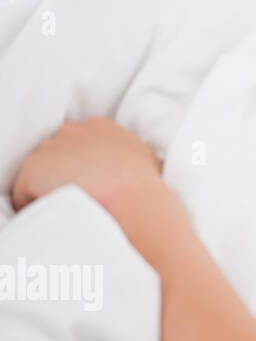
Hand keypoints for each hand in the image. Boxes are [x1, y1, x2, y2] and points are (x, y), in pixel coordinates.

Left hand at [11, 116, 164, 217]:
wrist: (131, 199)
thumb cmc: (145, 186)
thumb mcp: (147, 159)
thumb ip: (132, 155)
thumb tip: (137, 166)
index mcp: (100, 126)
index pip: (79, 140)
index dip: (82, 162)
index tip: (89, 179)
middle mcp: (72, 130)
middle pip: (56, 151)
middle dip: (62, 170)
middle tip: (77, 193)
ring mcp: (51, 148)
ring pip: (39, 171)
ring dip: (47, 187)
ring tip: (68, 206)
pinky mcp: (33, 169)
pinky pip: (23, 193)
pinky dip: (33, 205)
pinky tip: (55, 214)